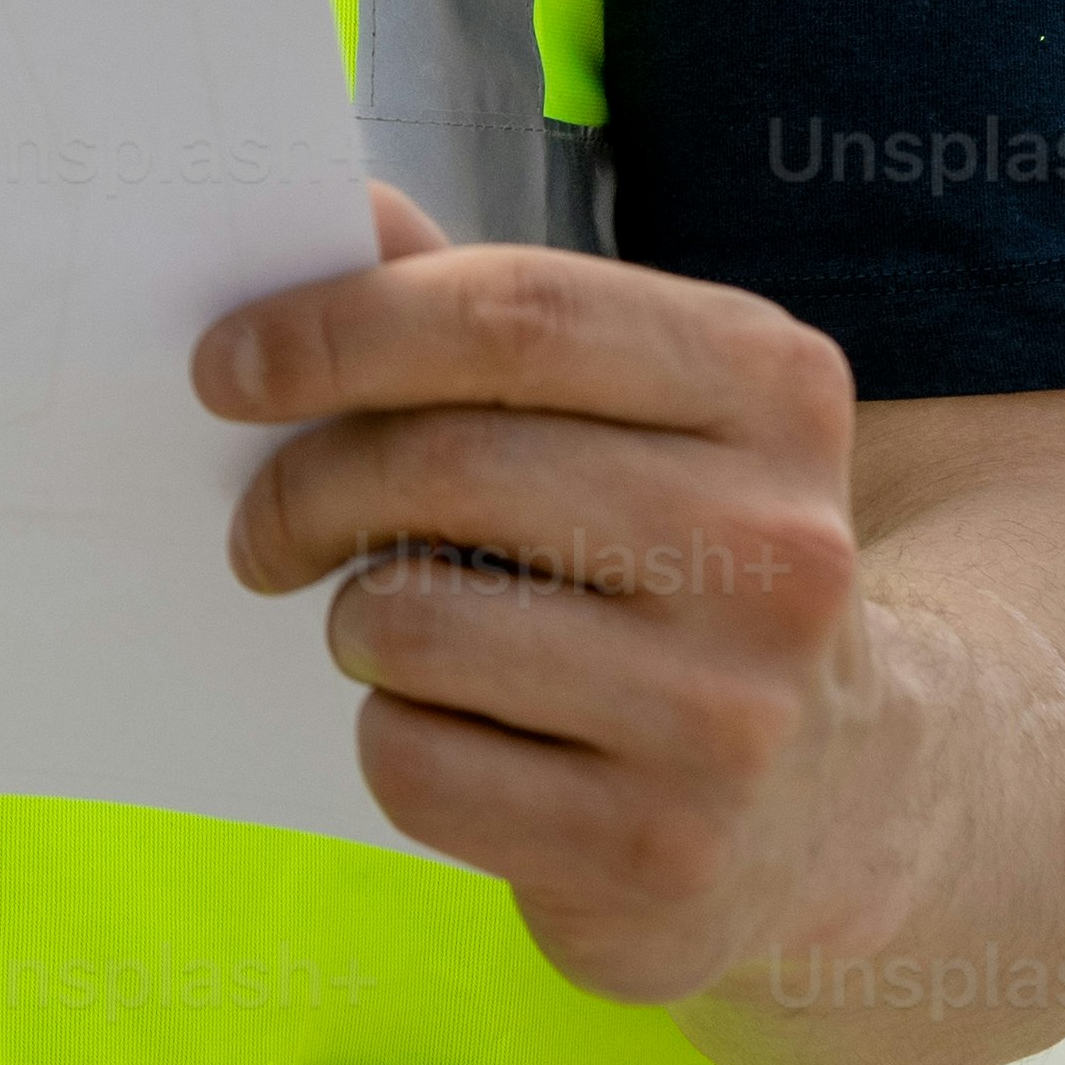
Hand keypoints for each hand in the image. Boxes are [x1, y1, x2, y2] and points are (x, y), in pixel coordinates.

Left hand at [205, 185, 870, 1005]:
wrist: (839, 798)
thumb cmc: (675, 562)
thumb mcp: (629, 411)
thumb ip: (488, 313)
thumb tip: (344, 214)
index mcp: (771, 389)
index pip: (512, 312)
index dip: (336, 327)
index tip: (225, 366)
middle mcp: (778, 547)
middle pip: (447, 462)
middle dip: (305, 485)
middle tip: (261, 522)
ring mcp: (732, 712)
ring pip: (413, 625)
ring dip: (353, 623)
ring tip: (391, 633)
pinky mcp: (663, 850)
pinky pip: (419, 767)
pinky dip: (393, 742)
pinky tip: (460, 736)